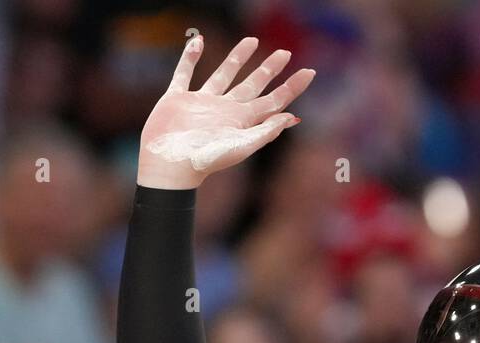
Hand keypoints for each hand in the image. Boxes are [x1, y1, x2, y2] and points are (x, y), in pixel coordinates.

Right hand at [137, 35, 314, 189]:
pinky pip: (185, 73)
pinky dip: (190, 57)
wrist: (169, 164)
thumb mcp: (242, 146)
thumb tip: (291, 116)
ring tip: (253, 41)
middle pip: (253, 85)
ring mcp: (201, 103)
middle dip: (269, 69)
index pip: (273, 101)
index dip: (292, 87)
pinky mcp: (178, 99)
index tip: (310, 72)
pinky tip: (198, 42)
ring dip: (237, 58)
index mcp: (242, 121)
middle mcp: (224, 110)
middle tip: (285, 53)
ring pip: (224, 74)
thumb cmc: (207, 159)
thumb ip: (266, 131)